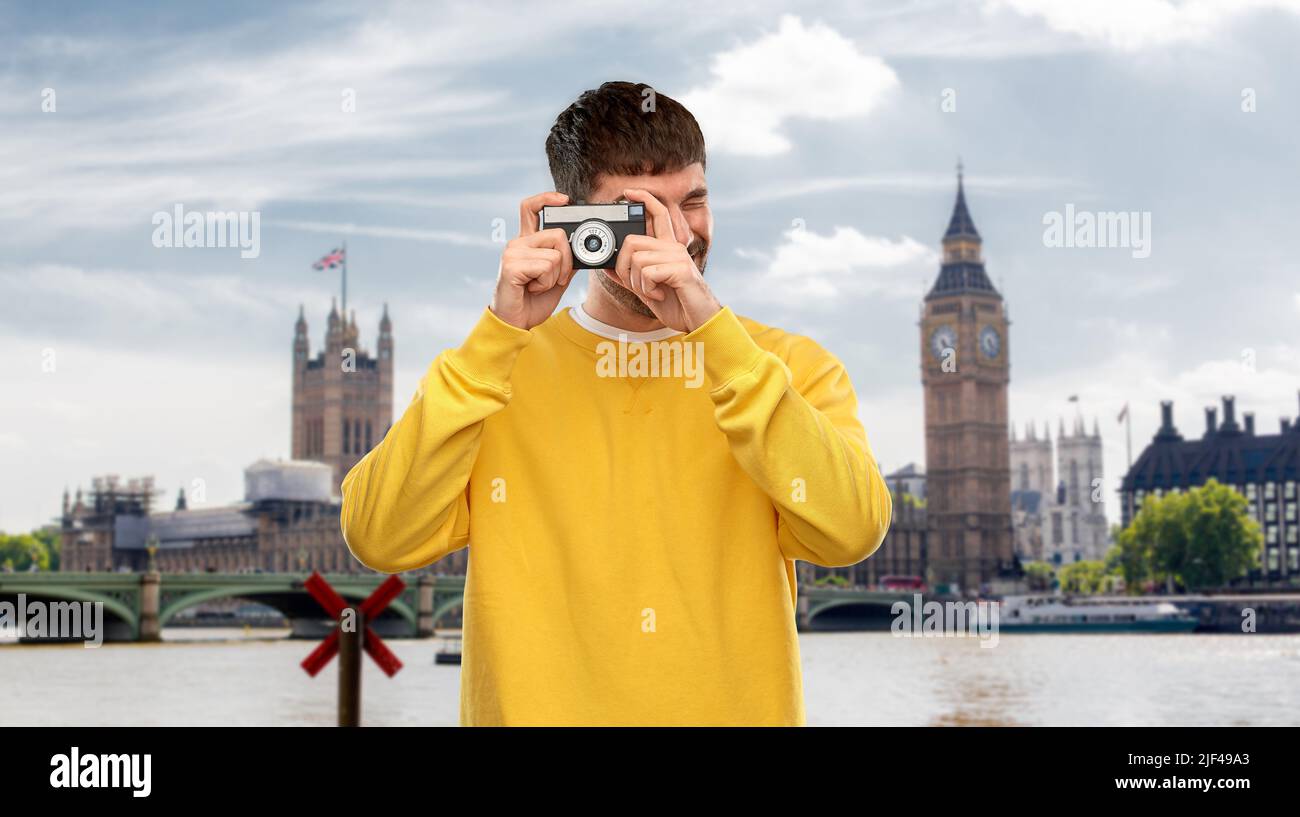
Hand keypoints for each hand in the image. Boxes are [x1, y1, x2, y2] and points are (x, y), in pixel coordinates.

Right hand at [490, 192, 575, 329]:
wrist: (516, 322)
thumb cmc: (533, 300)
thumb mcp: (556, 277)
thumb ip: (565, 259)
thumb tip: (582, 247)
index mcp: (526, 242)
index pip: (531, 208)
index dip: (548, 198)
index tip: (565, 199)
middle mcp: (517, 243)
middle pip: (558, 234)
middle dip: (567, 260)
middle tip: (556, 278)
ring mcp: (513, 253)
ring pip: (555, 254)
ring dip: (556, 276)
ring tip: (539, 285)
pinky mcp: (511, 266)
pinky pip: (546, 267)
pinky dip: (546, 282)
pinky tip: (532, 288)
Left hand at [608, 188, 720, 332]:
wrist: (699, 321)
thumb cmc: (677, 304)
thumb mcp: (647, 289)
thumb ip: (629, 276)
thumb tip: (606, 267)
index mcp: (667, 248)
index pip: (658, 213)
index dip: (644, 199)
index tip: (628, 192)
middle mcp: (673, 247)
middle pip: (633, 241)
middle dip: (624, 267)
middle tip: (636, 284)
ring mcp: (678, 257)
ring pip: (637, 259)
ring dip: (637, 283)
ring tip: (652, 292)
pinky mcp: (681, 269)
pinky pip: (648, 272)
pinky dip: (647, 289)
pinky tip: (659, 295)